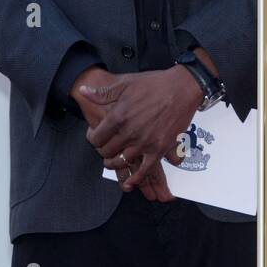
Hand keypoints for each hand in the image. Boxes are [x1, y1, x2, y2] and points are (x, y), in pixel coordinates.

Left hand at [72, 70, 172, 200]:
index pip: (96, 138)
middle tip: (105, 148)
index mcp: (118, 116)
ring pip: (122, 162)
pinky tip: (130, 182)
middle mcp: (130, 132)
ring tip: (113, 161)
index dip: (92, 138)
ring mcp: (145, 142)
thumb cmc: (156, 84)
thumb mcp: (126, 83)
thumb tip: (83, 92)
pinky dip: (136, 178)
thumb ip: (103, 92)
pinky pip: (145, 169)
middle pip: (107, 151)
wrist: (183, 88)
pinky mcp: (160, 148)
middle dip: (103, 151)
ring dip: (115, 164)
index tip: (96, 137)